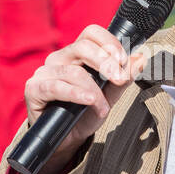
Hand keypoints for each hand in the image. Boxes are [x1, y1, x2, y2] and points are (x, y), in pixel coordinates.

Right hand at [19, 25, 149, 173]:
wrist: (67, 140)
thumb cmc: (85, 114)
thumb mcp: (109, 96)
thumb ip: (123, 78)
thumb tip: (140, 58)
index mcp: (77, 54)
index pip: (91, 33)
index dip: (110, 43)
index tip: (124, 61)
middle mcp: (60, 59)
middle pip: (83, 46)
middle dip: (106, 62)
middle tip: (119, 79)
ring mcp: (44, 72)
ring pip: (73, 71)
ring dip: (94, 90)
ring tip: (102, 106)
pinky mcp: (34, 89)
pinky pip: (55, 86)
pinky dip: (75, 94)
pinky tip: (88, 101)